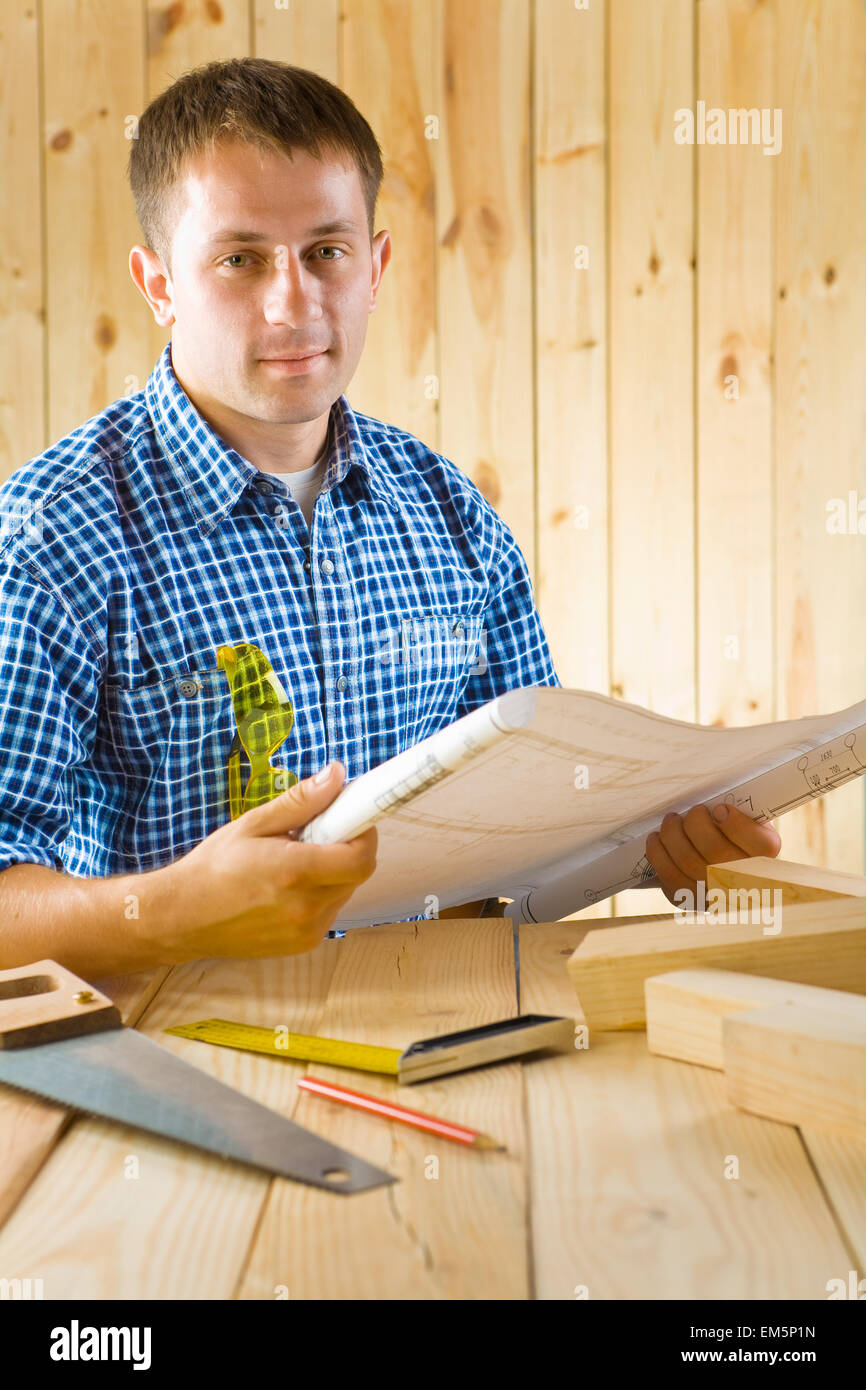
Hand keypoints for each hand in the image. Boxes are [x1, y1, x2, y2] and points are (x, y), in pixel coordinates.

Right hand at [159, 760, 377, 960]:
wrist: (183, 916)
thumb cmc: (214, 867)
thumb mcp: (253, 824)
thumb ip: (300, 802)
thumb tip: (336, 776)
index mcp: (294, 873)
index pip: (361, 857)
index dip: (364, 833)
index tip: (351, 818)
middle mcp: (305, 907)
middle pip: (357, 873)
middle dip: (347, 848)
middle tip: (316, 835)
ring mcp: (306, 930)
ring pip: (345, 891)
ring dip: (334, 872)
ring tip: (295, 862)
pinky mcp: (304, 944)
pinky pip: (330, 910)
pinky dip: (321, 894)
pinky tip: (289, 887)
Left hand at [645, 803, 781, 906]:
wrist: (720, 868)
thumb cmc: (733, 835)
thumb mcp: (748, 821)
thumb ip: (741, 812)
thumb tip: (715, 804)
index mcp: (765, 857)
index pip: (759, 844)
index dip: (734, 823)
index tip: (719, 809)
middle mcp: (745, 881)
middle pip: (715, 849)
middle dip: (696, 822)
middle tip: (693, 811)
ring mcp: (716, 894)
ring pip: (687, 861)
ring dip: (672, 833)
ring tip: (672, 820)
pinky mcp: (689, 900)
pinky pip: (669, 875)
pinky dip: (658, 852)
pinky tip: (657, 839)